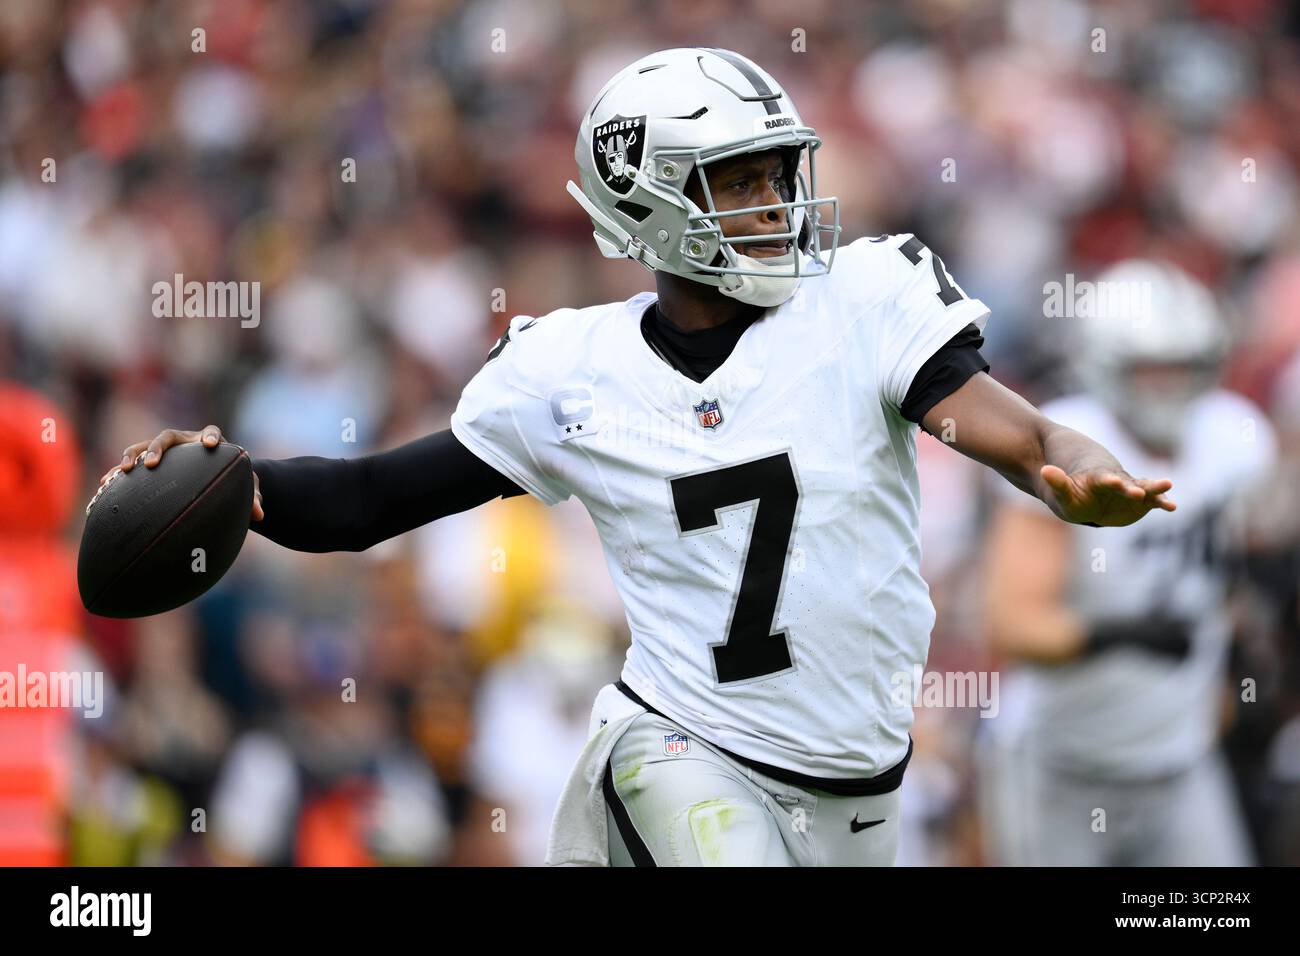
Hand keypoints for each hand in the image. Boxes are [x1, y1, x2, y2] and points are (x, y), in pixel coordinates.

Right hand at [97, 425, 262, 520]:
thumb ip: (254, 497)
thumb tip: (259, 515)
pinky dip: (119, 473)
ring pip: (144, 446)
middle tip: (153, 463)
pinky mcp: (150, 463)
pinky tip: (105, 485)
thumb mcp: (245, 487)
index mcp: (210, 442)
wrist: (215, 478)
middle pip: (168, 437)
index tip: (209, 444)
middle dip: (159, 448)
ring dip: (133, 456)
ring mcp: (165, 451)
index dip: (209, 435)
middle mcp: (185, 442)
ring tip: (123, 471)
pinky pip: (132, 465)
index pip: (211, 431)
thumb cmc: (232, 480)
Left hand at [1040, 465, 1174, 526]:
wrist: (1085, 493)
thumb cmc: (1073, 493)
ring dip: (1155, 489)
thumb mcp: (1063, 492)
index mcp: (1097, 479)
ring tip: (1169, 489)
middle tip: (1143, 490)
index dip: (1108, 480)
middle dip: (1134, 487)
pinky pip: (1152, 501)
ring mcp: (1130, 490)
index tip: (1113, 481)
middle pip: (1127, 483)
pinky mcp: (1140, 500)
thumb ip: (1058, 483)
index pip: (1103, 479)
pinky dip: (1162, 502)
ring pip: (1144, 488)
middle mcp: (1117, 482)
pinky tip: (1172, 506)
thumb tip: (1044, 470)